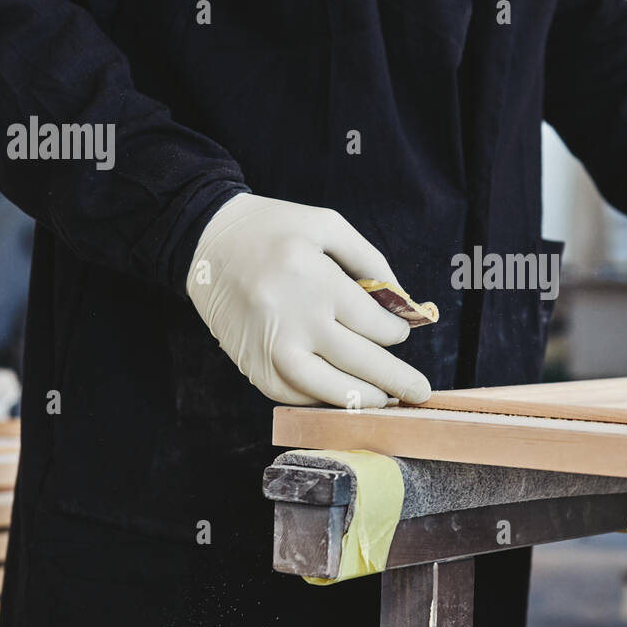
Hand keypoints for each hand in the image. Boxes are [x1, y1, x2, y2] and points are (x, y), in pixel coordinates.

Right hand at [186, 193, 432, 406]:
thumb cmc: (273, 229)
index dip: (395, 331)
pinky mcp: (251, 366)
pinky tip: (341, 396)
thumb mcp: (327, 225)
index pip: (372, 323)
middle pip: (358, 361)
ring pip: (327, 389)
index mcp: (316, 280)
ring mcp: (270, 348)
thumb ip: (369, 261)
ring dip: (362, 399)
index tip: (401, 331)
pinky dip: (320, 400)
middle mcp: (294, 319)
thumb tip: (402, 303)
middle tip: (421, 392)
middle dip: (396, 379)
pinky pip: (293, 396)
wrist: (205, 242)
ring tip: (386, 401)